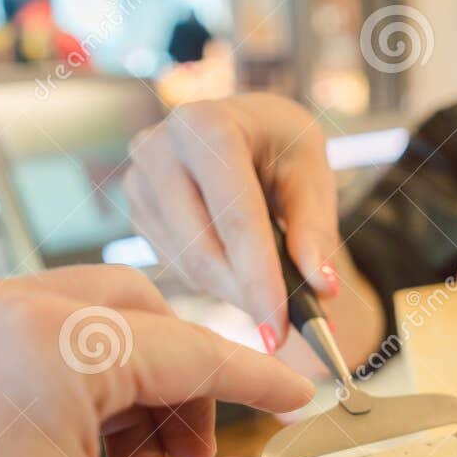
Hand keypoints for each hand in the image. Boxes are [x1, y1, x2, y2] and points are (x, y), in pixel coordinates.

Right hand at [122, 93, 342, 349]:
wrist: (244, 127)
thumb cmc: (282, 146)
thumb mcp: (311, 174)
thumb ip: (314, 230)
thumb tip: (322, 287)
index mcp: (208, 125)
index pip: (237, 218)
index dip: (259, 279)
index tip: (278, 332)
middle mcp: (160, 146)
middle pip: (202, 248)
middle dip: (245, 295)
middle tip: (279, 330)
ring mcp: (139, 178)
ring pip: (186, 264)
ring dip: (231, 290)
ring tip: (267, 284)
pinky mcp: (134, 207)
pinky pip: (174, 264)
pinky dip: (211, 278)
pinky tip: (234, 262)